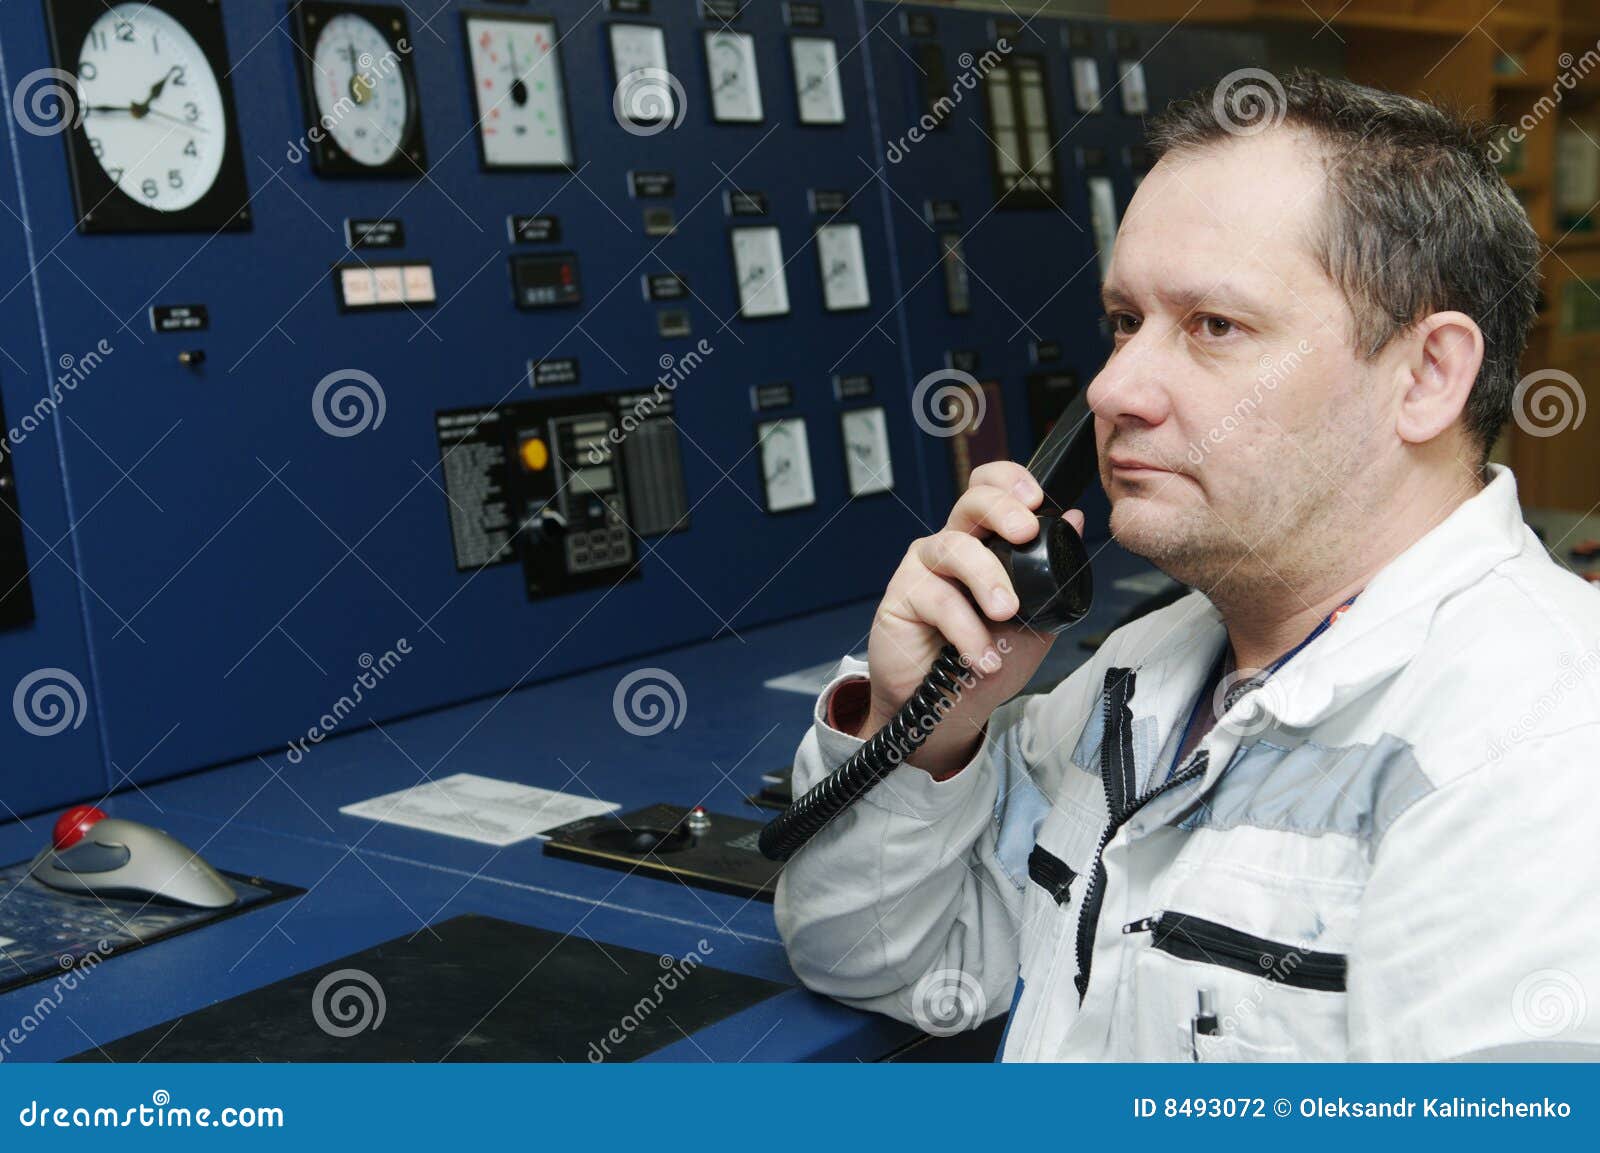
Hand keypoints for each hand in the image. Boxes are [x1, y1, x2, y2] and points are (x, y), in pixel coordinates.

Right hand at [859, 461, 1084, 775]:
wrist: (947, 711)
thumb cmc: (986, 661)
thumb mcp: (1034, 623)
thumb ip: (1054, 576)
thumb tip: (1075, 520)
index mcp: (986, 544)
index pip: (992, 490)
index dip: (1010, 481)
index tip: (1038, 498)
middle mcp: (954, 547)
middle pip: (971, 501)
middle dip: (1002, 508)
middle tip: (1025, 533)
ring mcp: (925, 569)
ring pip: (954, 546)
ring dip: (987, 577)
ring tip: (1006, 613)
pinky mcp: (901, 596)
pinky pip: (937, 599)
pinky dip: (966, 630)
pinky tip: (983, 656)